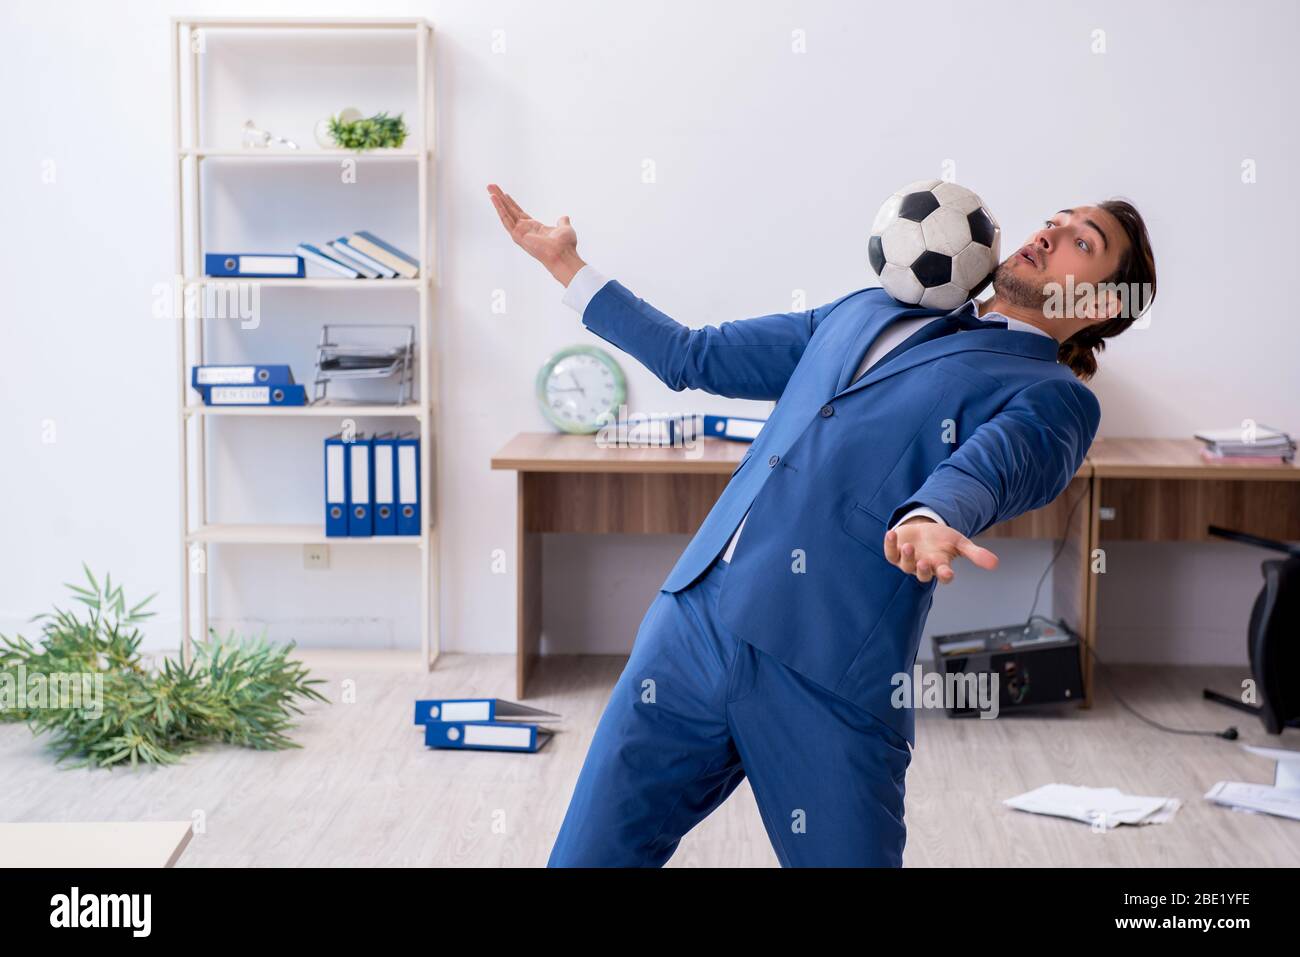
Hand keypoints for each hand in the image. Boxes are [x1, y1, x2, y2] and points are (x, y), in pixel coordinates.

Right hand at [487, 183, 585, 284]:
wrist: (563, 254)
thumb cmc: (565, 245)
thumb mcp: (565, 228)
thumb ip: (562, 222)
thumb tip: (565, 217)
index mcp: (533, 228)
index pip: (519, 213)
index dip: (512, 203)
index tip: (506, 194)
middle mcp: (524, 230)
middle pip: (509, 210)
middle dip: (500, 198)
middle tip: (491, 186)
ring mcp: (519, 233)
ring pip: (504, 213)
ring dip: (497, 200)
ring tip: (489, 188)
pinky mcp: (517, 235)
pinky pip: (505, 219)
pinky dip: (499, 208)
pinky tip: (494, 198)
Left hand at [883, 517, 998, 584]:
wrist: (923, 530)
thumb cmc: (942, 540)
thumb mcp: (960, 543)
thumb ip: (975, 554)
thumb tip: (995, 564)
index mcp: (940, 566)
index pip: (944, 575)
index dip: (946, 574)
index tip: (949, 573)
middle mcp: (922, 566)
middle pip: (922, 574)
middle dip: (923, 569)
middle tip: (925, 562)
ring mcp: (907, 561)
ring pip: (905, 565)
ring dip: (907, 557)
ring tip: (909, 546)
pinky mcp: (894, 552)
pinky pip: (890, 552)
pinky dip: (889, 544)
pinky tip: (891, 533)